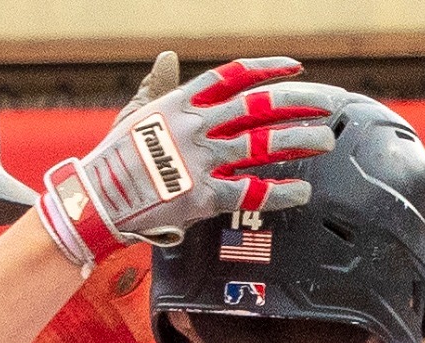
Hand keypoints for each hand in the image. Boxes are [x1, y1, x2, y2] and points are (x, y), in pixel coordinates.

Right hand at [38, 54, 337, 268]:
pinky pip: (253, 192)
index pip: (234, 76)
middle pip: (260, 106)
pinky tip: (302, 190)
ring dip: (300, 140)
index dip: (268, 70)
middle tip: (327, 104)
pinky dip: (281, 192)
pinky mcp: (204, 196)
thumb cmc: (114, 158)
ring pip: (264, 144)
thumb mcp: (136, 113)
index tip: (295, 69)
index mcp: (182, 103)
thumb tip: (168, 59)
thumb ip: (159, 86)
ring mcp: (202, 161)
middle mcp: (196, 127)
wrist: (97, 200)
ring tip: (325, 139)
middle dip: (300, 102)